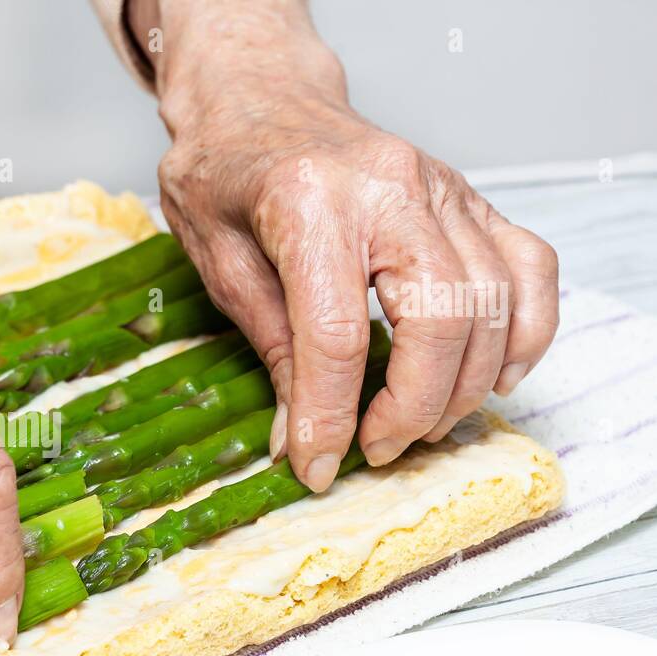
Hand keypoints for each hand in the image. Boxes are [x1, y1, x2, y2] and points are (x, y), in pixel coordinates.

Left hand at [130, 0, 558, 489]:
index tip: (316, 466)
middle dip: (412, 406)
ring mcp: (440, 189)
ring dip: (462, 386)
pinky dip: (523, 333)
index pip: (335, 334)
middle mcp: (390, 188)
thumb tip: (300, 436)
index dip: (329, 416)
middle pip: (440, 319)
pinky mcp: (467, 197)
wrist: (258, 99)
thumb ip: (269, 346)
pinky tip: (489, 376)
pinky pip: (528, 268)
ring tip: (416, 425)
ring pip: (493, 302)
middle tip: (375, 448)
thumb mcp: (217, 261)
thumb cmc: (225, 171)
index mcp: (308, 201)